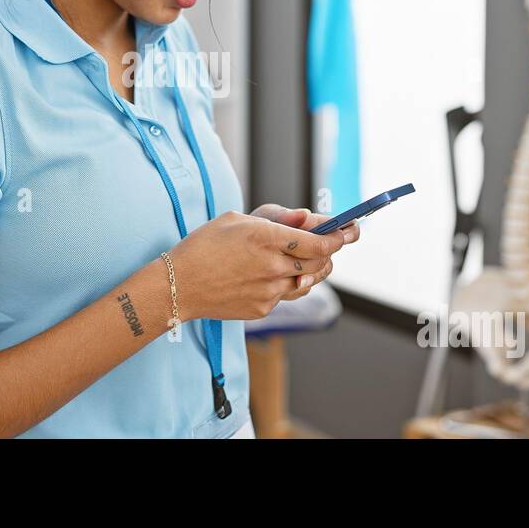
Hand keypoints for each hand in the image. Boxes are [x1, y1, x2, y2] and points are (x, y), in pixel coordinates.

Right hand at [168, 209, 350, 322]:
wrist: (178, 286)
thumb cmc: (204, 246)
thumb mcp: (236, 219)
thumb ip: (277, 218)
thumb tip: (308, 218)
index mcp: (265, 237)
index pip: (319, 241)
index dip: (340, 236)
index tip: (350, 230)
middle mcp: (271, 266)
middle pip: (321, 262)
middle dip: (332, 251)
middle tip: (332, 243)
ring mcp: (269, 291)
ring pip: (309, 282)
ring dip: (314, 270)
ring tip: (306, 259)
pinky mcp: (263, 309)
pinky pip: (287, 296)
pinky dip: (288, 284)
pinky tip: (273, 275)